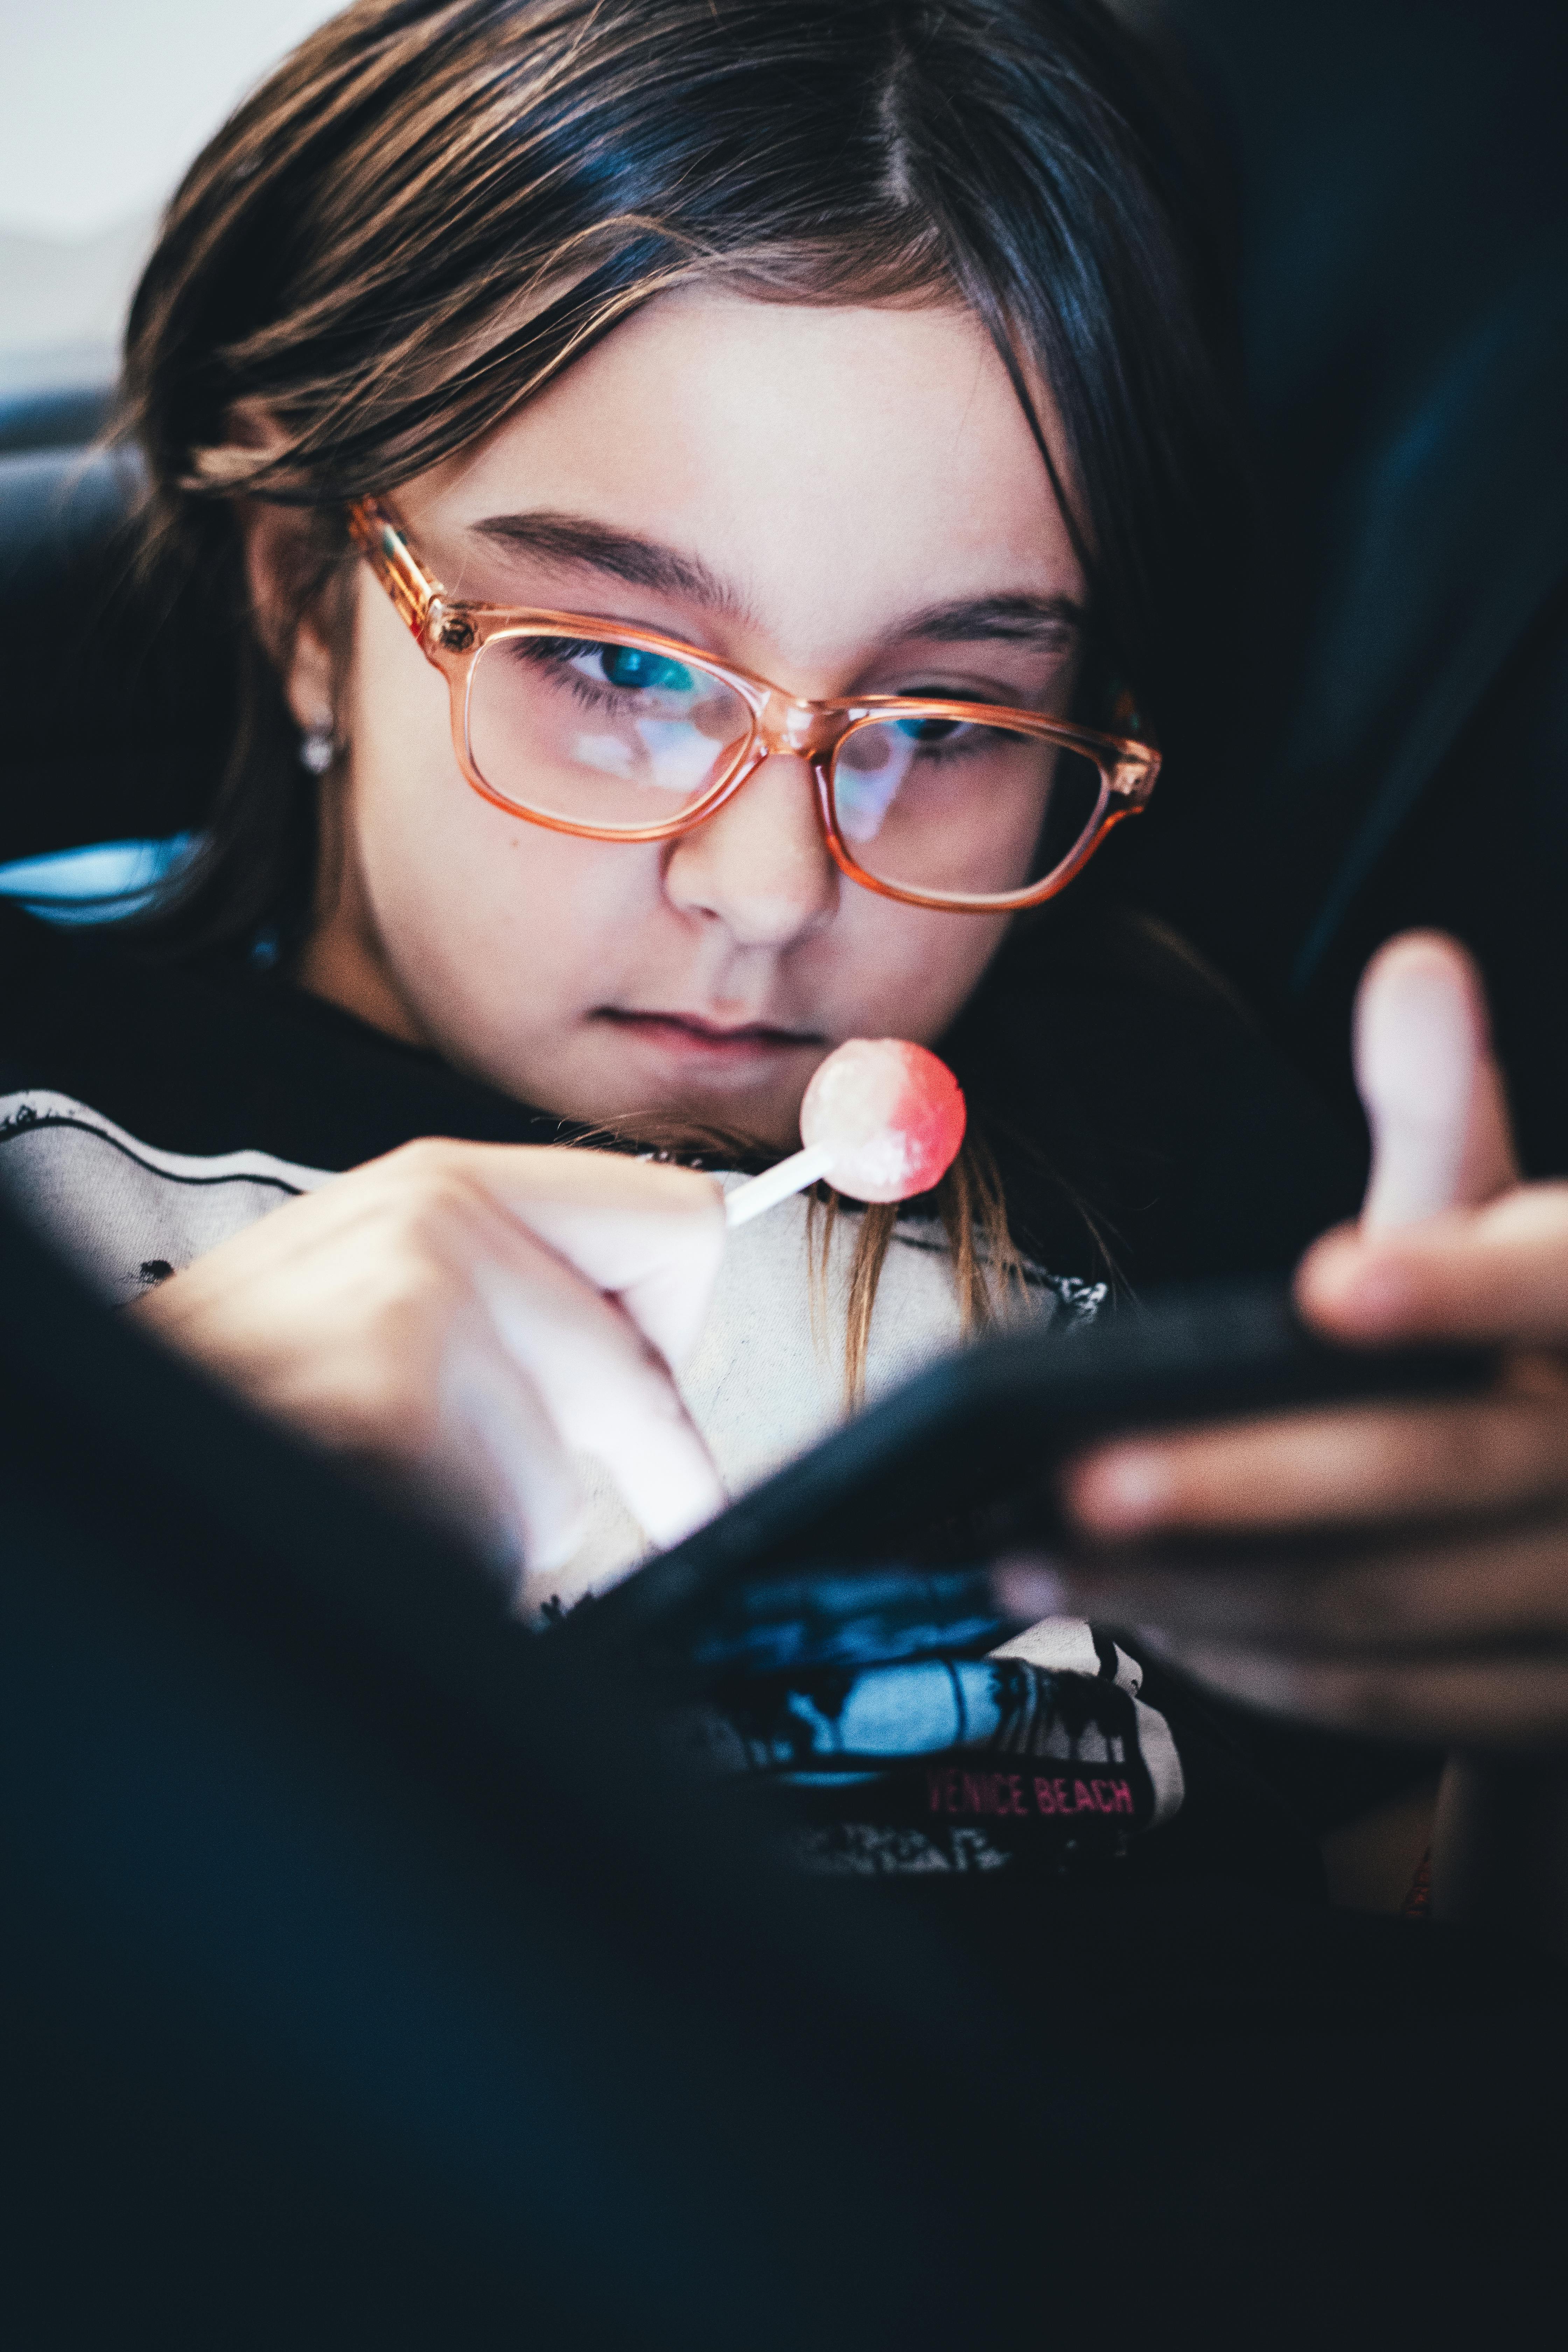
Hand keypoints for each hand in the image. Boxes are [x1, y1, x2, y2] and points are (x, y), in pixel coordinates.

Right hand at [130, 1138, 726, 1601]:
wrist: (127, 1492)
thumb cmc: (249, 1416)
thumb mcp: (375, 1312)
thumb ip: (502, 1297)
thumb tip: (641, 1348)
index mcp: (433, 1186)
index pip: (667, 1218)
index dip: (676, 1334)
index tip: (667, 1403)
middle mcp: (427, 1216)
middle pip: (643, 1361)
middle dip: (636, 1458)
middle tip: (604, 1500)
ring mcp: (409, 1304)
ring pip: (573, 1473)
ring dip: (503, 1529)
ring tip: (391, 1501)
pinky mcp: (391, 1405)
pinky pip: (510, 1536)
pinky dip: (455, 1573)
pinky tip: (372, 1527)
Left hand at [1002, 934, 1567, 1750]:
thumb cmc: (1519, 1335)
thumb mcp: (1498, 1219)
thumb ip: (1445, 1108)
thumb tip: (1415, 966)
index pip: (1563, 1286)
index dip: (1461, 1286)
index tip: (1332, 1284)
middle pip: (1435, 1470)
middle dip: (1253, 1484)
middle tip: (1081, 1474)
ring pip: (1389, 1603)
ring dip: (1208, 1593)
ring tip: (1040, 1555)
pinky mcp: (1543, 1694)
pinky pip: (1394, 1697)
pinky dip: (1263, 1669)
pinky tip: (1145, 1626)